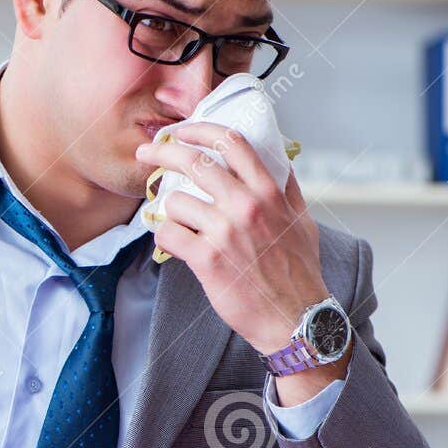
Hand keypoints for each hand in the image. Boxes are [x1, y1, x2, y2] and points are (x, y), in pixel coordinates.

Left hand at [135, 122, 329, 357]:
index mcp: (269, 193)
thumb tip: (278, 161)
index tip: (181, 130)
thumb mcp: (302, 221)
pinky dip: (163, 234)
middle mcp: (246, 206)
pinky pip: (167, 233)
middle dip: (162, 152)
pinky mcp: (206, 259)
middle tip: (145, 152)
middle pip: (194, 161)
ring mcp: (225, 232)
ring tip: (174, 219)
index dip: (200, 129)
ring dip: (168, 208)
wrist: (294, 318)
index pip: (232, 142)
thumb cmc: (299, 272)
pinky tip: (171, 239)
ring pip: (175, 200)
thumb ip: (286, 189)